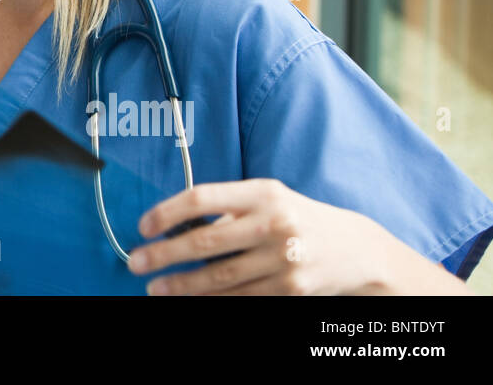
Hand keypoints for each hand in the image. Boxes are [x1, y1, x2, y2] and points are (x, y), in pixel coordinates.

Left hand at [126, 179, 468, 294]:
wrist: (356, 249)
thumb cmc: (296, 216)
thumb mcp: (266, 198)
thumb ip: (226, 208)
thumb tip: (171, 225)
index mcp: (262, 192)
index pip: (202, 198)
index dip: (166, 212)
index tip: (143, 227)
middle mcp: (273, 223)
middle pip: (205, 241)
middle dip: (164, 254)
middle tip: (136, 262)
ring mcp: (284, 259)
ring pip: (220, 276)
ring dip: (182, 284)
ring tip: (156, 287)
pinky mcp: (291, 290)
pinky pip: (241, 297)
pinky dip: (212, 300)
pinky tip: (190, 299)